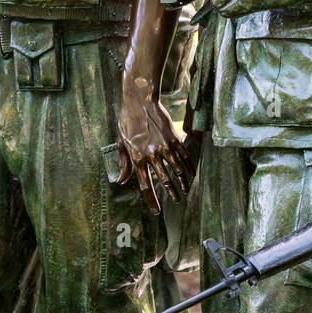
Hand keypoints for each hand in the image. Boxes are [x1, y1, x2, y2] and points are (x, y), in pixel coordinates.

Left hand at [117, 77, 194, 213]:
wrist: (140, 101)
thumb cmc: (128, 121)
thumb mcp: (121, 142)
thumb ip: (123, 163)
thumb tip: (121, 180)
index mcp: (136, 158)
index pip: (144, 185)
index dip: (151, 200)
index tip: (156, 211)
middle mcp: (151, 156)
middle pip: (163, 181)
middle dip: (170, 193)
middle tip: (176, 200)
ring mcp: (163, 147)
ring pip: (176, 171)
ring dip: (181, 183)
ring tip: (184, 190)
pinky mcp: (173, 139)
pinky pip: (183, 157)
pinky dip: (188, 167)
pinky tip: (190, 174)